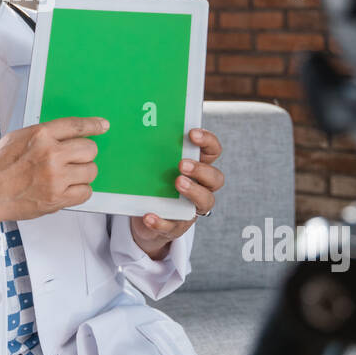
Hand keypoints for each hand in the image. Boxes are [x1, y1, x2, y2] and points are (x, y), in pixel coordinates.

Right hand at [0, 117, 107, 265]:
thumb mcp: (17, 138)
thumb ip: (43, 136)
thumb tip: (66, 137)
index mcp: (40, 134)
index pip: (77, 126)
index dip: (93, 125)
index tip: (103, 126)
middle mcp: (51, 154)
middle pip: (89, 149)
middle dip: (84, 154)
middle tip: (72, 160)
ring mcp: (55, 178)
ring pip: (91, 171)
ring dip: (82, 174)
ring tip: (65, 176)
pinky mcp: (57, 199)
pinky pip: (86, 192)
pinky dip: (80, 191)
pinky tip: (66, 189)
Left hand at [130, 127, 223, 259]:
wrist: (145, 218)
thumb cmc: (155, 184)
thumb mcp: (157, 166)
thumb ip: (156, 151)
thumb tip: (140, 126)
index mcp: (197, 167)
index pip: (213, 151)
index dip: (207, 141)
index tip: (192, 134)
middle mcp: (201, 187)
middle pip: (215, 178)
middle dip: (201, 169)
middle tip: (182, 164)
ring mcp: (191, 208)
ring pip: (205, 201)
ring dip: (193, 191)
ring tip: (177, 183)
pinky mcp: (175, 227)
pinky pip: (171, 226)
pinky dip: (161, 221)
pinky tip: (148, 215)